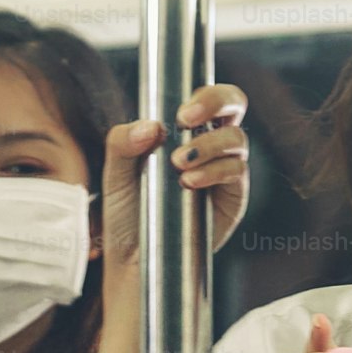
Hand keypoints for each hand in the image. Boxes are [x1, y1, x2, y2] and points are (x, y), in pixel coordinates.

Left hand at [100, 83, 249, 299]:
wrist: (134, 259)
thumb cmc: (127, 213)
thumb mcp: (114, 175)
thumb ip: (122, 143)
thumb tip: (150, 126)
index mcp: (184, 131)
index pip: (206, 97)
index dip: (204, 94)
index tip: (181, 112)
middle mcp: (210, 144)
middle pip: (234, 104)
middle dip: (217, 101)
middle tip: (186, 119)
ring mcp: (224, 169)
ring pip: (237, 138)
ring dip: (209, 145)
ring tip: (178, 165)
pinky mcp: (233, 196)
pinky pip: (237, 171)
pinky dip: (215, 172)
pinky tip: (189, 184)